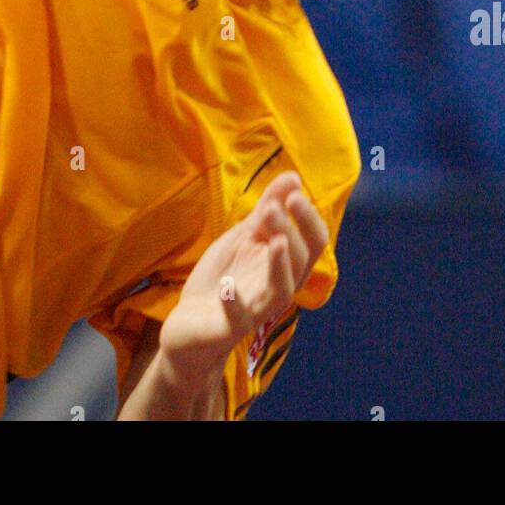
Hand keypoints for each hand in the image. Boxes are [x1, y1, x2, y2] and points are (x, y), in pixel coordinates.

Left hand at [157, 171, 328, 395]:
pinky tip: (228, 286)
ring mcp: (257, 308)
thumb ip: (268, 209)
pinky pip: (239, 319)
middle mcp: (278, 286)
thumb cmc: (225, 276)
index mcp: (285, 263)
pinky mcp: (231, 327)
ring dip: (279, 264)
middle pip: (300, 260)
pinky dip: (234, 302)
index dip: (309, 218)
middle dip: (289, 230)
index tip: (294, 192)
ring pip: (282, 290)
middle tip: (271, 207)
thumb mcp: (244, 236)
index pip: (314, 242)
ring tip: (273, 239)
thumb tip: (294, 177)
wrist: (190, 322)